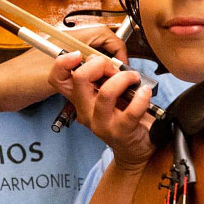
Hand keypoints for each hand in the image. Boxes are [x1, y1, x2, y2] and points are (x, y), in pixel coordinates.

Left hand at [0, 25, 121, 116]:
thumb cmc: (20, 79)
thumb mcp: (55, 74)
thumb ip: (81, 70)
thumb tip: (106, 69)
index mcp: (67, 39)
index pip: (104, 35)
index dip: (117, 50)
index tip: (121, 69)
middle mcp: (68, 46)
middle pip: (102, 48)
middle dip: (113, 64)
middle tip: (116, 82)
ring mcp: (64, 58)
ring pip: (94, 62)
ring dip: (103, 75)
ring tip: (106, 90)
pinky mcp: (60, 72)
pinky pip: (84, 73)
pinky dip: (91, 82)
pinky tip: (92, 94)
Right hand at [49, 40, 153, 168]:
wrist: (136, 148)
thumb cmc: (124, 118)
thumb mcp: (109, 96)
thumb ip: (103, 78)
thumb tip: (106, 61)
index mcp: (80, 100)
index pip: (57, 79)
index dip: (63, 63)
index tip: (78, 54)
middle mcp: (86, 111)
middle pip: (80, 79)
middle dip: (101, 64)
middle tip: (116, 69)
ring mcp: (101, 123)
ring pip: (106, 92)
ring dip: (123, 78)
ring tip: (134, 78)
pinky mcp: (120, 132)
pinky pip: (131, 110)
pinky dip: (142, 96)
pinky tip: (146, 92)